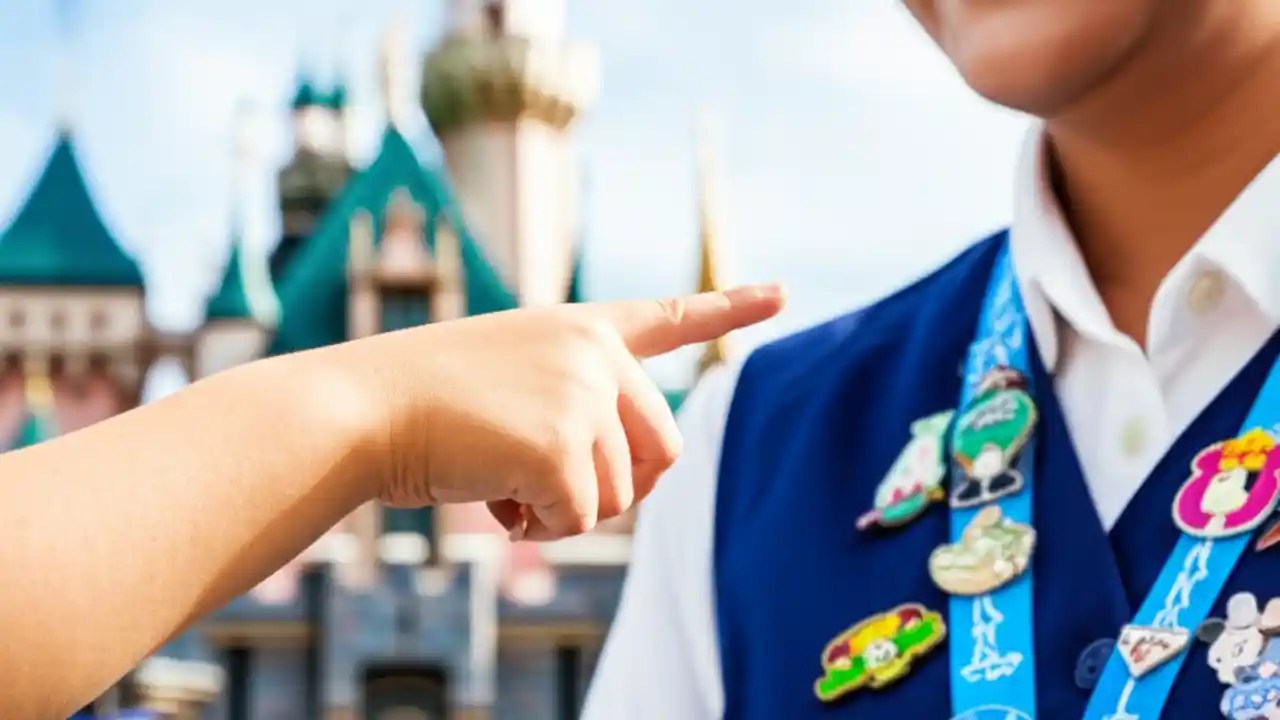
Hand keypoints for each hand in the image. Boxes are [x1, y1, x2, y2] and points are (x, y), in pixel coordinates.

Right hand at [351, 284, 783, 540]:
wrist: (361, 407)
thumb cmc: (421, 401)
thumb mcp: (510, 383)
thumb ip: (577, 411)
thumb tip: (626, 485)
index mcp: (580, 330)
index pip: (668, 318)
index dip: (728, 308)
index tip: (782, 294)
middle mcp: (594, 354)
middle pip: (661, 452)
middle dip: (620, 488)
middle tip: (553, 488)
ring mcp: (582, 396)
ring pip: (620, 495)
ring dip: (564, 506)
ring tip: (501, 477)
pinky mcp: (562, 446)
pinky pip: (579, 520)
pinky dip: (537, 525)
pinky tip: (493, 495)